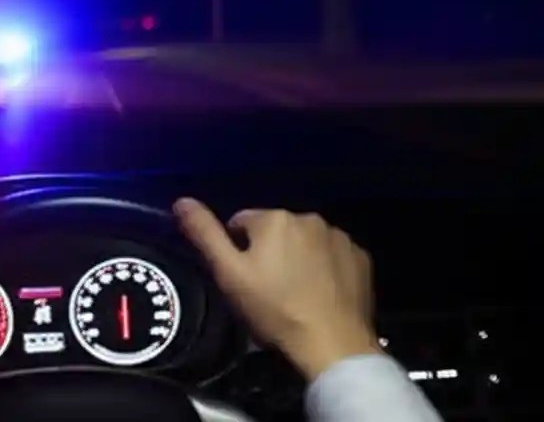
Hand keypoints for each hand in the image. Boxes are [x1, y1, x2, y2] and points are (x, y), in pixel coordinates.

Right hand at [174, 198, 378, 379]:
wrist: (332, 343)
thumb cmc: (275, 310)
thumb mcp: (230, 275)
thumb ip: (205, 234)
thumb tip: (182, 200)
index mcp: (274, 219)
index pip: (241, 223)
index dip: (237, 251)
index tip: (243, 279)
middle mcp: (309, 217)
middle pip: (276, 231)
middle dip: (269, 252)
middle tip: (268, 289)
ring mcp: (339, 236)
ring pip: (306, 241)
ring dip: (298, 257)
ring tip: (296, 293)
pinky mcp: (360, 257)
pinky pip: (333, 255)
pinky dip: (326, 267)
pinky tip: (322, 293)